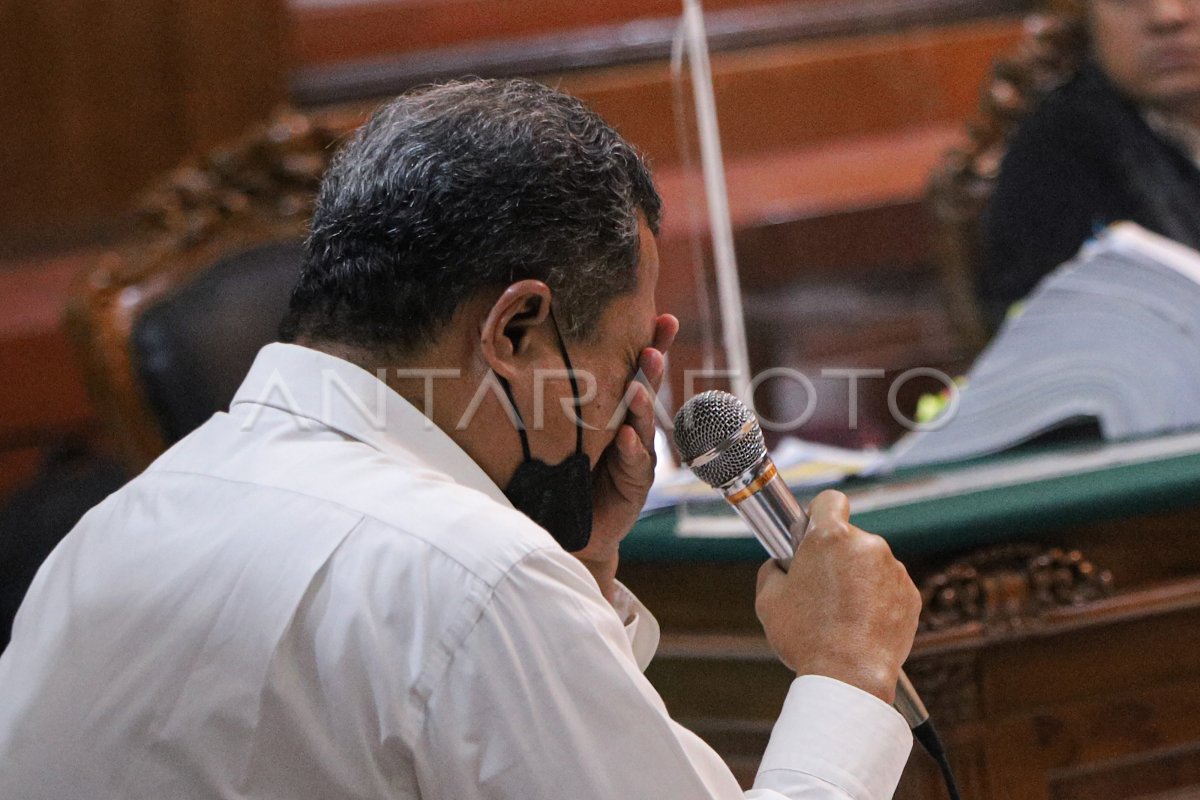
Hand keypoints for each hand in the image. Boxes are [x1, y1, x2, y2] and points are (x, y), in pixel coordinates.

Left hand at [575, 313, 677, 601]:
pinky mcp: (634, 485)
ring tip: (638, 388)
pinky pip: (636, 465)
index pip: (630, 370)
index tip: (663, 317)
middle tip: (652, 348)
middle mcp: (629, 427)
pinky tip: (629, 439)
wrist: (568, 529)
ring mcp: (635, 456)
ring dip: (642, 406)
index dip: (650, 343)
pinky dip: (632, 451)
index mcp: (611, 409)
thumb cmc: (559, 475)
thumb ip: (552, 403)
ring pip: (642, 426)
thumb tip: (515, 354)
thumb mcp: (554, 434)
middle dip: (651, 368)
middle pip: (644, 391)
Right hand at [754, 490, 921, 703]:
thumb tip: (782, 565)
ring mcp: (893, 570)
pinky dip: (877, 599)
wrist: (849, 676)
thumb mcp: (768, 599)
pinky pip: (888, 586)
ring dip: (857, 578)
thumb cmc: (806, 637)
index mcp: (830, 537)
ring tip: (840, 613)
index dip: (818, 513)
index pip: (830, 500)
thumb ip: (774, 569)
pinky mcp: (910, 595)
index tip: (811, 532)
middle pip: (849, 537)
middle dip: (835, 556)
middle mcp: (867, 545)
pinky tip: (860, 624)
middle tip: (818, 587)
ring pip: (870, 563)